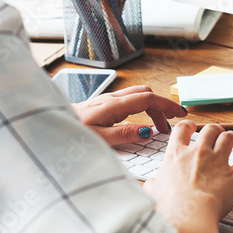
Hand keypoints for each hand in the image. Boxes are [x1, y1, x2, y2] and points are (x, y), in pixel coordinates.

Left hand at [72, 85, 187, 145]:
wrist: (52, 125)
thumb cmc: (72, 132)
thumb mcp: (99, 139)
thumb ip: (124, 134)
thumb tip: (147, 131)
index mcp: (113, 105)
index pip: (148, 98)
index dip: (166, 105)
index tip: (180, 114)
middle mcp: (112, 99)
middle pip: (146, 94)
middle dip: (162, 106)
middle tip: (170, 125)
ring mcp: (108, 99)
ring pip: (138, 95)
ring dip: (153, 106)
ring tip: (159, 126)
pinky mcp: (104, 104)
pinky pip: (129, 100)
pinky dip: (142, 107)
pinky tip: (141, 122)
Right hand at [144, 121, 232, 226]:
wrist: (187, 215)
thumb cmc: (169, 207)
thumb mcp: (153, 193)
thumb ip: (153, 185)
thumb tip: (150, 185)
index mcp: (176, 155)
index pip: (182, 130)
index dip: (189, 126)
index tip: (192, 128)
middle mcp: (198, 152)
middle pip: (209, 129)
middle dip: (214, 130)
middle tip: (217, 135)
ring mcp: (218, 161)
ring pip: (228, 137)